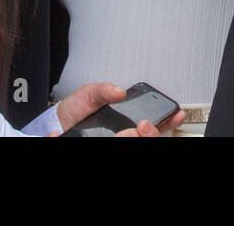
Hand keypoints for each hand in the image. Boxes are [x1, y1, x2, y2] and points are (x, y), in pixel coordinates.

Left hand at [51, 83, 186, 136]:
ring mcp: (117, 138)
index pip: (155, 124)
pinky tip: (115, 133)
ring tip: (130, 132)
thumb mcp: (89, 93)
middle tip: (143, 126)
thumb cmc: (78, 110)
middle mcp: (126, 133)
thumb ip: (103, 90)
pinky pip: (120, 141)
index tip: (175, 115)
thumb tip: (119, 91)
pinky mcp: (106, 142)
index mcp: (127, 120)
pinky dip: (125, 136)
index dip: (168, 121)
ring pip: (138, 141)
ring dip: (139, 136)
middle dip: (151, 132)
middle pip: (149, 136)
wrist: (58, 124)